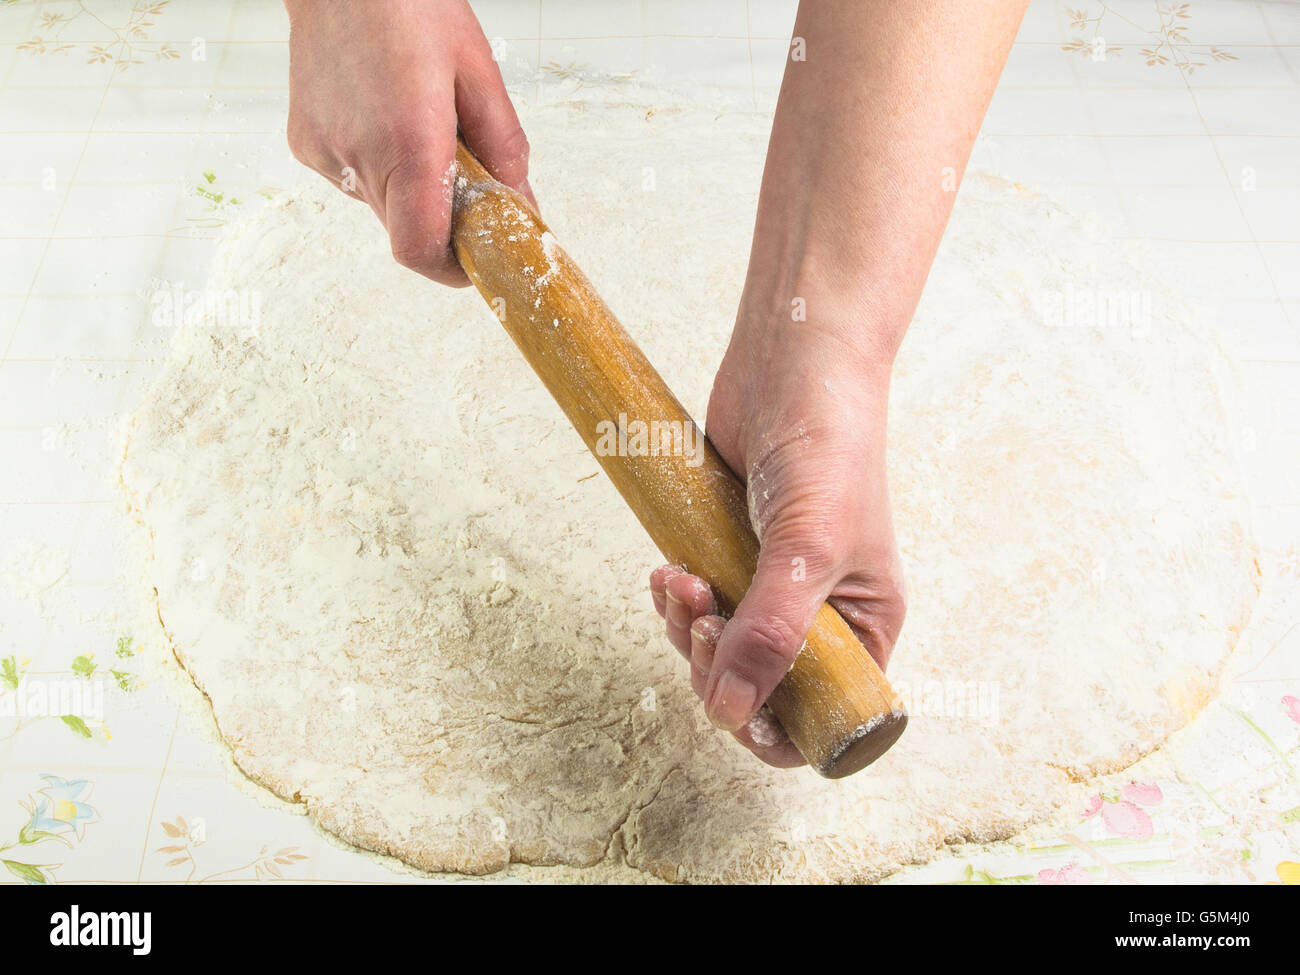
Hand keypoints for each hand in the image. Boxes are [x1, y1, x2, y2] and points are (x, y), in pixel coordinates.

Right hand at [284, 0, 534, 284]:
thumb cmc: (408, 3)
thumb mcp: (479, 71)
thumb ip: (504, 150)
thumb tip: (522, 208)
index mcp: (409, 139)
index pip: (421, 250)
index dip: (452, 270)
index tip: (477, 260)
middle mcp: (359, 153)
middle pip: (406, 233)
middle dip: (441, 221)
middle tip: (464, 177)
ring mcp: (325, 151)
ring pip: (381, 208)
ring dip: (410, 190)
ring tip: (419, 125)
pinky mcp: (306, 144)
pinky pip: (354, 180)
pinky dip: (380, 167)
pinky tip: (383, 115)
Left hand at [649, 310, 906, 768]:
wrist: (793, 361)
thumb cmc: (830, 445)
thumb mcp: (807, 549)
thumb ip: (770, 635)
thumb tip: (732, 712)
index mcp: (863, 625)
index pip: (822, 717)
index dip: (775, 728)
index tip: (736, 704)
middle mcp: (819, 615)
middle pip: (756, 689)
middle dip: (716, 666)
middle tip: (702, 617)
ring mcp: (770, 584)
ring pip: (716, 650)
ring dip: (686, 628)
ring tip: (679, 583)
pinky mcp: (728, 553)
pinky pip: (693, 605)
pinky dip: (673, 599)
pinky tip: (666, 571)